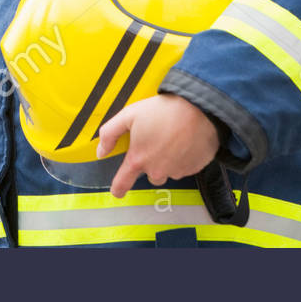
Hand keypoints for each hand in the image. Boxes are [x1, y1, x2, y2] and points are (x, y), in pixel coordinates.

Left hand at [97, 94, 219, 197]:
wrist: (199, 110)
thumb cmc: (164, 111)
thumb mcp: (129, 115)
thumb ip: (110, 134)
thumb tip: (101, 151)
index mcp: (138, 159)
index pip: (123, 182)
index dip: (118, 188)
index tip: (117, 191)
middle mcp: (156, 170)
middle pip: (148, 173)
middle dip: (149, 160)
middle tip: (156, 139)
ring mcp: (176, 171)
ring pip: (166, 170)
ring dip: (166, 160)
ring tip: (170, 138)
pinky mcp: (193, 169)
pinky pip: (183, 167)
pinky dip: (182, 158)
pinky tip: (183, 141)